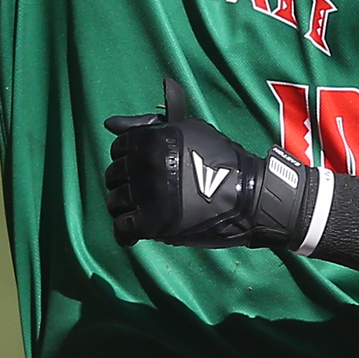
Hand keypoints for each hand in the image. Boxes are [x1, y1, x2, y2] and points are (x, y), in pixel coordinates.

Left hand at [103, 77, 313, 249]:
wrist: (249, 196)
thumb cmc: (221, 159)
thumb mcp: (187, 130)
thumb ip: (147, 125)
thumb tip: (109, 124)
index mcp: (151, 139)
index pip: (118, 149)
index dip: (129, 160)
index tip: (143, 170)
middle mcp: (145, 164)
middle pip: (114, 176)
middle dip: (126, 184)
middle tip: (145, 193)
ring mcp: (147, 193)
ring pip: (115, 202)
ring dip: (126, 208)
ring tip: (143, 211)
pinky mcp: (152, 222)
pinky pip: (122, 229)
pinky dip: (126, 233)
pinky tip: (136, 234)